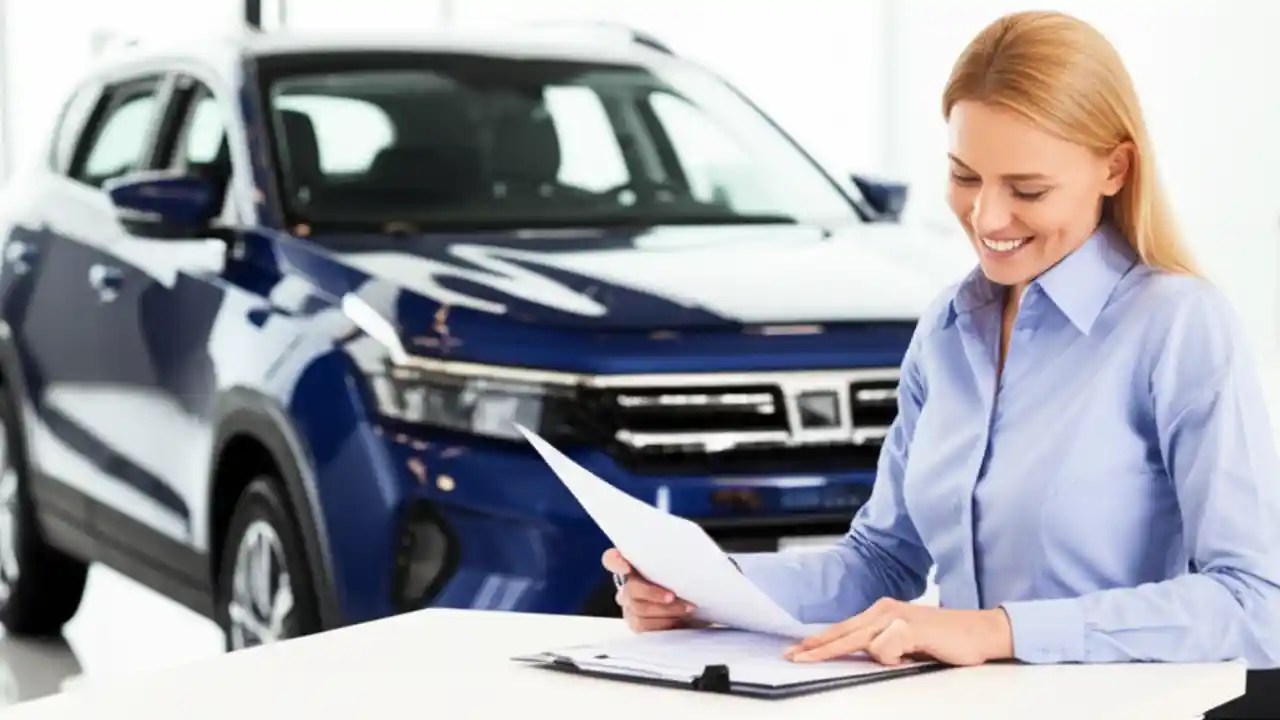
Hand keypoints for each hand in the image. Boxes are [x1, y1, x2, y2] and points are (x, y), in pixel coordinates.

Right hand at [602, 548, 701, 632]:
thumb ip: (669, 563)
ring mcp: (629, 607)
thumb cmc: (681, 583)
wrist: (689, 608)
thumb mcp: (676, 570)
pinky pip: (644, 626)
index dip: (615, 562)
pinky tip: (677, 619)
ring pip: (638, 610)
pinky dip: (663, 623)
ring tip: (685, 608)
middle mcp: (626, 586)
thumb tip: (682, 554)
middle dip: (653, 594)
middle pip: (630, 589)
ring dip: (665, 610)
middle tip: (673, 596)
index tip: (626, 566)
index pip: (611, 560)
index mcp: (631, 566)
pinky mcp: (636, 625)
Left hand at [783, 598, 1013, 666]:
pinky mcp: (908, 626)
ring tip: (865, 655)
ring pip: (860, 642)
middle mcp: (883, 610)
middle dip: (815, 647)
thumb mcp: (905, 645)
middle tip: (792, 657)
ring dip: (861, 655)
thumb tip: (862, 657)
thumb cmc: (944, 641)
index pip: (843, 630)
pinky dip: (893, 658)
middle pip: (842, 633)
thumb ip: (883, 647)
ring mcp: (895, 616)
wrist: (980, 632)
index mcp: (880, 613)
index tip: (796, 651)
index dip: (819, 642)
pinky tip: (915, 653)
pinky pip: (885, 649)